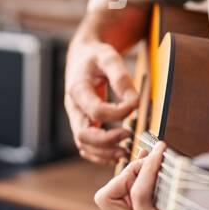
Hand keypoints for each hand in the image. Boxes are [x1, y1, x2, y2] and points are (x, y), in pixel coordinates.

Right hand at [64, 38, 137, 164]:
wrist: (82, 55)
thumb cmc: (96, 55)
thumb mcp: (109, 57)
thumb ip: (121, 78)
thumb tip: (135, 102)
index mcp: (77, 89)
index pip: (96, 111)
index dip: (118, 113)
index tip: (135, 106)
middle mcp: (73, 107)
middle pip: (83, 135)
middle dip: (106, 142)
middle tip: (129, 136)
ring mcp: (75, 117)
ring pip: (83, 145)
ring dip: (103, 153)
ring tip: (125, 152)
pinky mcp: (81, 122)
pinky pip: (86, 146)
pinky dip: (99, 154)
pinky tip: (116, 154)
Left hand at [94, 140, 208, 209]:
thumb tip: (203, 183)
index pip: (139, 196)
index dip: (148, 169)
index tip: (162, 149)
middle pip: (107, 197)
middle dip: (126, 174)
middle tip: (152, 162)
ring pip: (112, 198)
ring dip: (128, 177)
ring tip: (151, 162)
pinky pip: (128, 200)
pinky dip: (136, 183)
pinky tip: (154, 171)